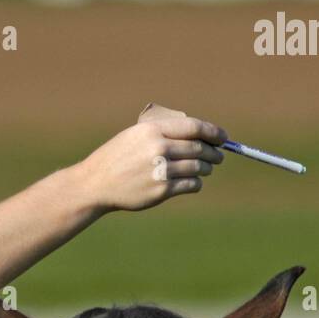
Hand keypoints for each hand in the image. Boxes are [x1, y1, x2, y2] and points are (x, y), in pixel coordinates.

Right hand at [79, 103, 226, 212]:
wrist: (96, 183)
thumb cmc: (117, 157)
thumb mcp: (136, 135)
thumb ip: (164, 132)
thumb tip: (201, 135)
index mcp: (152, 130)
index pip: (195, 128)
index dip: (214, 132)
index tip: (223, 137)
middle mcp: (158, 148)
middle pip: (200, 148)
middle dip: (214, 153)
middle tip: (217, 156)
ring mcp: (161, 170)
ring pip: (199, 167)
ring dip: (205, 168)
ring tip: (203, 169)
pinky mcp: (162, 190)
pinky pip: (192, 184)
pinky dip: (196, 183)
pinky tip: (191, 182)